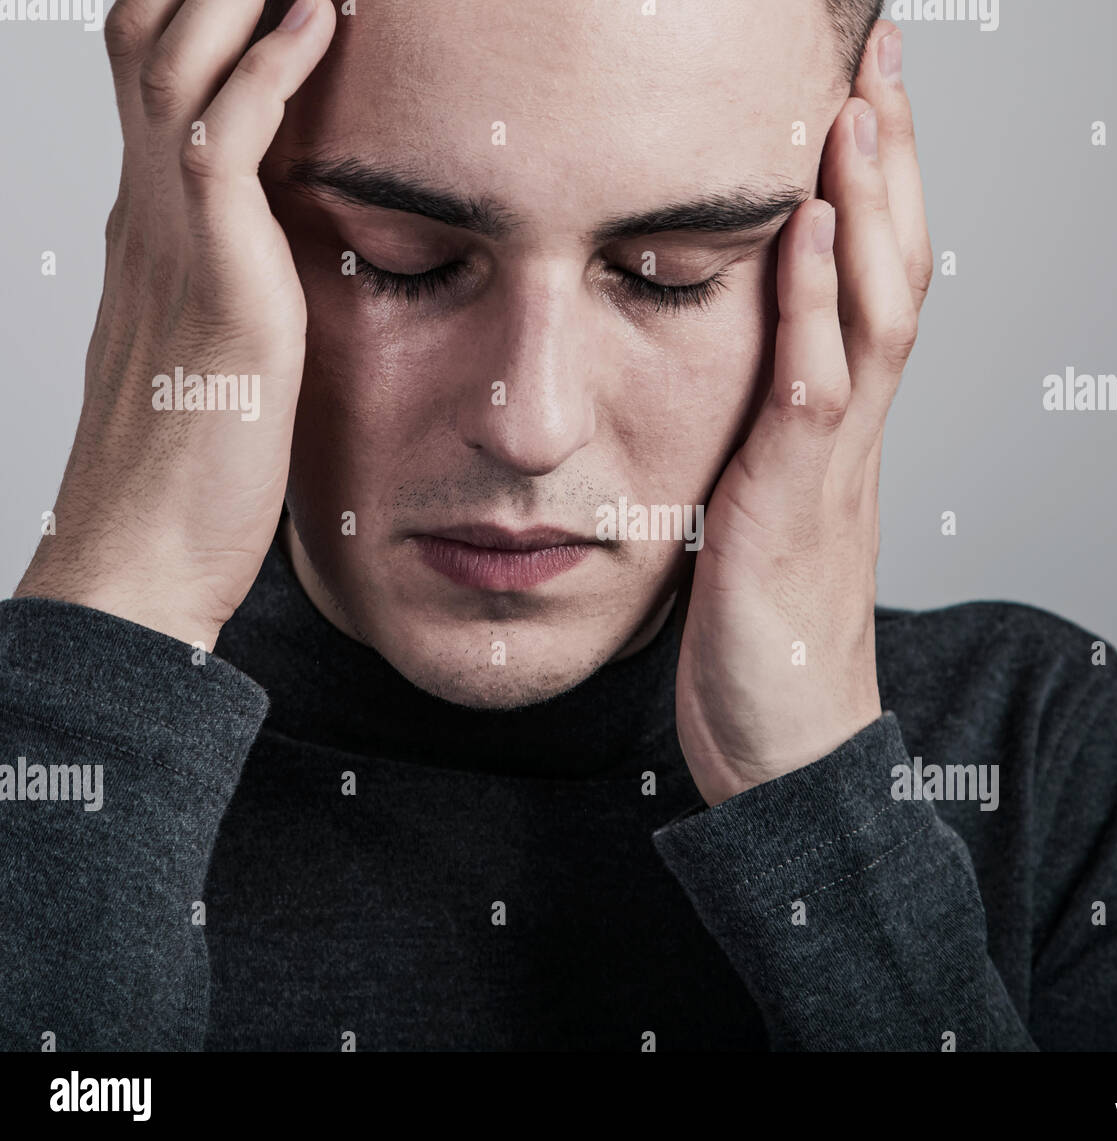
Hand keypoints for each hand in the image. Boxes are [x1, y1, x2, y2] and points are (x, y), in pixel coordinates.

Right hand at [14, 0, 335, 646]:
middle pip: (149, 37)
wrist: (142, 558)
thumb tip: (277, 286)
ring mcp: (167, 239)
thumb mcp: (216, 362)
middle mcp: (144, 216)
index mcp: (150, 234)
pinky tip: (318, 19)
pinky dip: (271, 65)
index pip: (157, 79)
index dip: (203, 12)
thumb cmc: (185, 479)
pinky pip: (223, 133)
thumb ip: (234, 301)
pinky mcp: (210, 276)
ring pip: (175, 58)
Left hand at [675, 21, 932, 806]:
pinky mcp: (794, 502)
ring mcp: (830, 462)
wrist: (785, 744)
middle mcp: (847, 430)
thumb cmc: (760, 637)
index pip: (870, 283)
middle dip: (887, 160)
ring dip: (871, 202)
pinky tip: (813, 229)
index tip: (857, 98)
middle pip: (892, 270)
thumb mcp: (750, 514)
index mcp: (831, 428)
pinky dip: (822, 305)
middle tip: (876, 58)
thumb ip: (745, 444)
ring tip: (858, 103)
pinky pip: (816, 388)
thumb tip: (713, 395)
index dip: (872, 189)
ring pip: (877, 310)